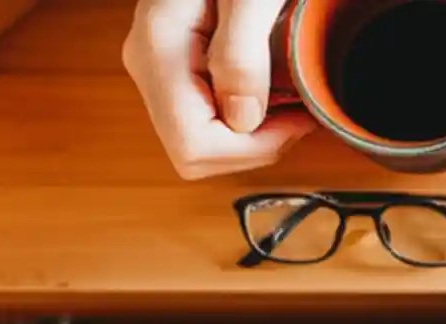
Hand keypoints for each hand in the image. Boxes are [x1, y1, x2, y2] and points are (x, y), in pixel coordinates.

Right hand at [122, 0, 316, 179]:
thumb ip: (242, 52)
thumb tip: (241, 119)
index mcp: (158, 48)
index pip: (192, 144)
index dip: (250, 148)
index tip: (295, 121)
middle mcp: (147, 65)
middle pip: (194, 154)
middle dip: (252, 147)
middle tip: (297, 116)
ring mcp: (158, 70)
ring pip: (199, 145)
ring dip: (251, 138)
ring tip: (288, 106)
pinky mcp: (176, 70)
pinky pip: (206, 122)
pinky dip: (245, 123)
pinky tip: (271, 98)